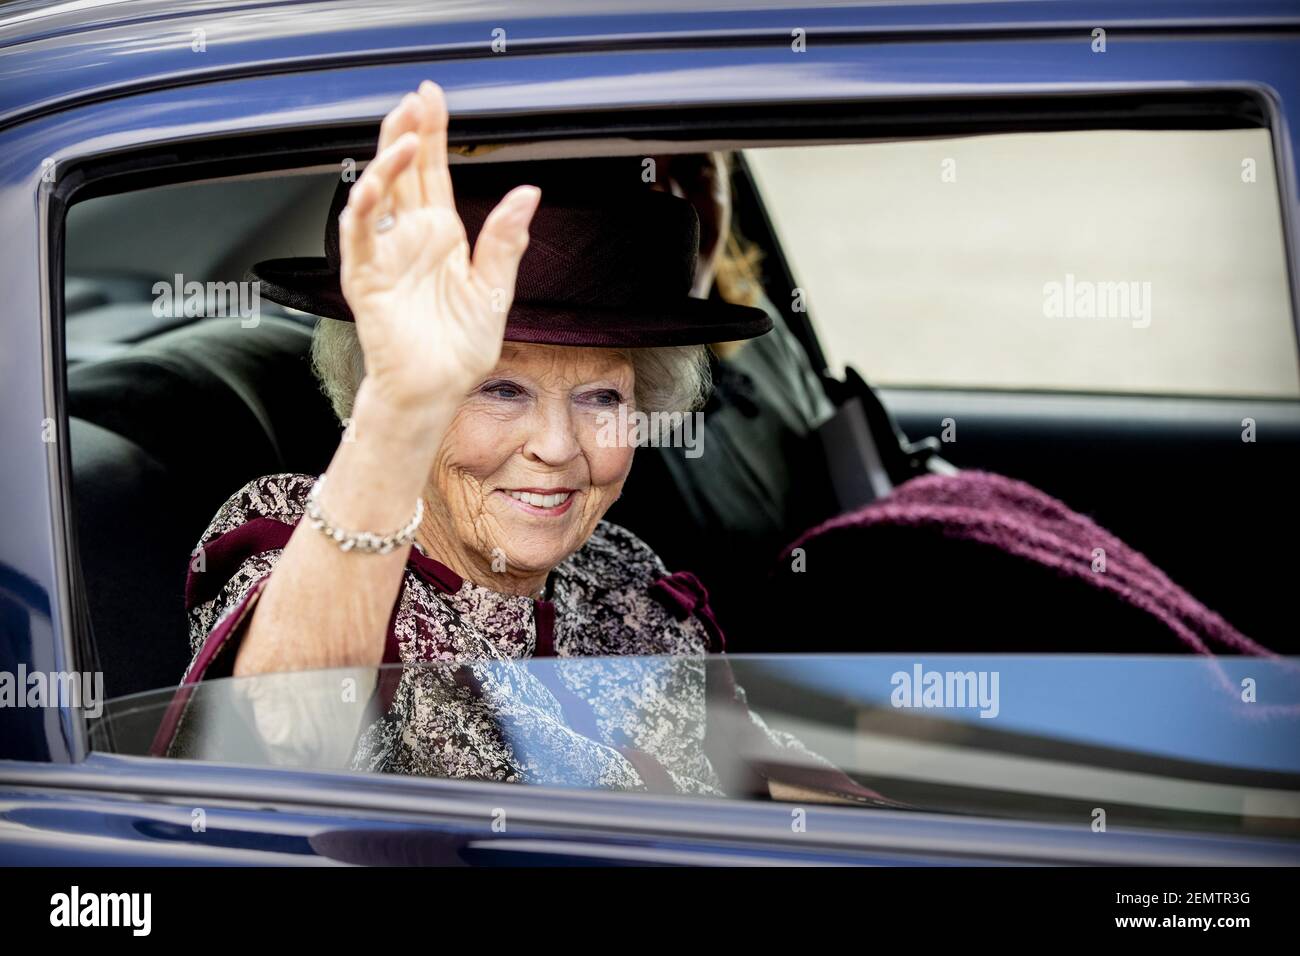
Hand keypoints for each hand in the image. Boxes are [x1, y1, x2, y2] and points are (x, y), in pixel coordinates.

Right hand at [338, 81, 540, 414]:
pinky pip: (358, 236)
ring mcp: (386, 255)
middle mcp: (411, 239)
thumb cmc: (460, 348)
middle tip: (414, 98)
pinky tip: (374, 184)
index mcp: (443, 236)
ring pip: (378, 194)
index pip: (434, 173)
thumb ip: (506, 241)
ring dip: (386, 161)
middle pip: (404, 173)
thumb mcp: (495, 290)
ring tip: (404, 133)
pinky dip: (362, 208)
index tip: (432, 96)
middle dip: (406, 132)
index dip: (432, 134)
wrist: (436, 390)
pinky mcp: (367, 278)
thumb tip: (528, 192)